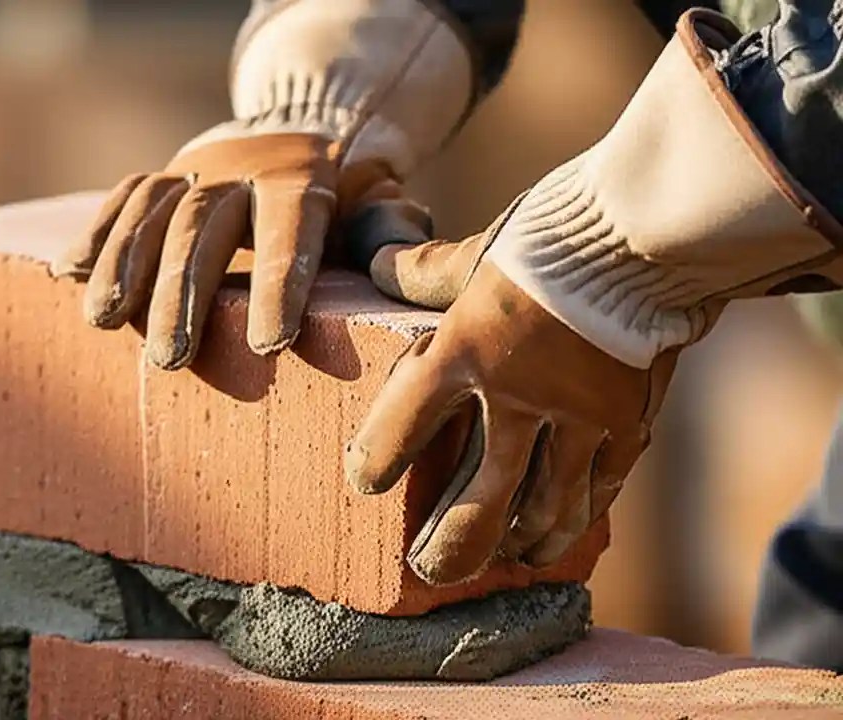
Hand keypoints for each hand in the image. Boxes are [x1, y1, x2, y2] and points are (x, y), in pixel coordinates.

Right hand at [52, 133, 404, 368]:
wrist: (302, 128)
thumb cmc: (350, 194)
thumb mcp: (382, 204)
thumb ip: (392, 233)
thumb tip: (405, 273)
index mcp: (303, 178)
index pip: (290, 231)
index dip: (279, 285)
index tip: (267, 344)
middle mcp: (240, 167)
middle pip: (204, 228)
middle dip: (183, 295)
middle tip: (171, 359)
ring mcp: (193, 168)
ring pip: (153, 212)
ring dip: (123, 268)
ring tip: (103, 322)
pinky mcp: (160, 175)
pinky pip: (122, 199)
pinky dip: (95, 235)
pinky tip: (67, 273)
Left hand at [344, 8, 842, 585]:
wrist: (650, 236)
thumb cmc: (552, 239)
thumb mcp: (477, 253)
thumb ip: (426, 272)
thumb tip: (380, 266)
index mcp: (465, 349)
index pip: (404, 422)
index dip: (377, 460)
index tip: (366, 483)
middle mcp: (518, 396)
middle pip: (480, 500)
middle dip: (451, 546)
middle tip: (430, 572)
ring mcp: (578, 418)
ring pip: (546, 508)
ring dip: (520, 545)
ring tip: (503, 564)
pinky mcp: (628, 424)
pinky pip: (600, 490)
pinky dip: (577, 521)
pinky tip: (561, 536)